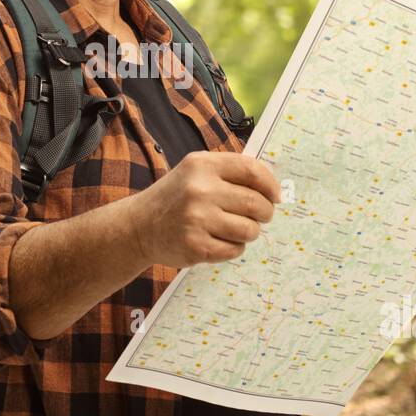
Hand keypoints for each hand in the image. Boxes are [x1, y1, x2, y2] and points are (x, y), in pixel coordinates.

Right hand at [130, 151, 279, 267]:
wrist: (138, 226)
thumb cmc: (175, 198)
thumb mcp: (196, 171)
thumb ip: (230, 172)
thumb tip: (273, 186)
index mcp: (202, 165)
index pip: (252, 171)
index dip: (271, 185)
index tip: (276, 195)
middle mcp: (199, 190)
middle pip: (256, 203)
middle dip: (265, 213)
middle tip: (261, 216)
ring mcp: (197, 220)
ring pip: (250, 230)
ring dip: (250, 232)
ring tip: (236, 229)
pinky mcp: (196, 247)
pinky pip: (235, 250)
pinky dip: (233, 247)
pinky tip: (219, 241)